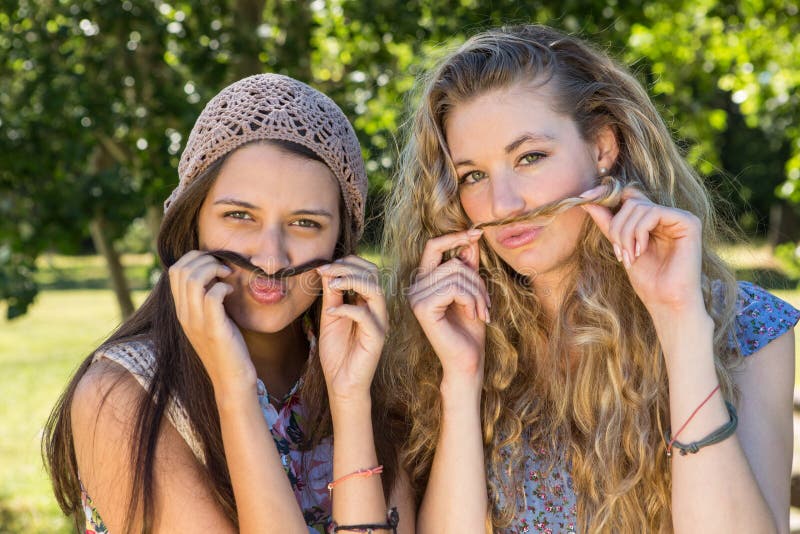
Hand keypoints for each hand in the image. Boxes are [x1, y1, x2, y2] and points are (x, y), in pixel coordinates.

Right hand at [168, 250, 255, 391]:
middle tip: (224, 267)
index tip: (215, 264)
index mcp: (182, 310)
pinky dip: (224, 287)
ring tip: (228, 275)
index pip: (174, 271)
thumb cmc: (227, 347)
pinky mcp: (213, 329)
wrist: (231, 380)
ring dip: (213, 269)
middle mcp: (184, 314)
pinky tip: (232, 292)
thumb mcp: (211, 319)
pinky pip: (213, 296)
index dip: (194, 258)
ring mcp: (197, 322)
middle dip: (204, 259)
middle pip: (181, 270)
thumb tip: (215, 274)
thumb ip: (206, 300)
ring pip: (193, 280)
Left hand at [317, 255, 387, 402]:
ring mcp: (379, 322)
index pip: (367, 270)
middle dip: (348, 267)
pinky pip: (366, 315)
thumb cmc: (337, 351)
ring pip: (375, 290)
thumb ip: (331, 293)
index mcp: (368, 302)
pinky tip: (331, 311)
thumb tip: (326, 269)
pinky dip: (347, 308)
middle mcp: (377, 309)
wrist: (341, 382)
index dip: (348, 262)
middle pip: (373, 275)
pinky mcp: (376, 338)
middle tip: (326, 270)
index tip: (324, 266)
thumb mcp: (330, 316)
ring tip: (331, 285)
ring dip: (351, 281)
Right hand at [407, 230, 488, 387]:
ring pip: (456, 273)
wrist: (468, 361)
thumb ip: (469, 265)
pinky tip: (474, 315)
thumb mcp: (473, 291)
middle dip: (477, 279)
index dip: (455, 236)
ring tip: (482, 311)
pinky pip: (454, 288)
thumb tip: (472, 237)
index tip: (478, 232)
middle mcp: (415, 287)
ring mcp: (416, 297)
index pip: (434, 245)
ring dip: (478, 292)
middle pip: (452, 261)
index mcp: (424, 281)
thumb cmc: (470, 329)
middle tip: (487, 302)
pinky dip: (472, 299)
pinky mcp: (423, 307)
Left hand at [580, 186, 705, 317]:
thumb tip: (586, 199)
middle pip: (631, 202)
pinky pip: (654, 213)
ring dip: (626, 234)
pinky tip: (641, 251)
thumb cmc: (646, 279)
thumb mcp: (620, 245)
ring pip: (639, 207)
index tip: (583, 199)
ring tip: (630, 256)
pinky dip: (640, 232)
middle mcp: (669, 215)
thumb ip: (607, 222)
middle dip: (617, 228)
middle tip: (620, 253)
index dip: (606, 197)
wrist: (665, 301)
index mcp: (656, 219)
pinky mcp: (689, 223)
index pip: (628, 196)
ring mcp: (680, 217)